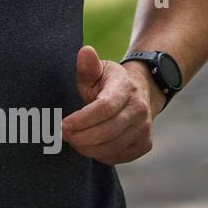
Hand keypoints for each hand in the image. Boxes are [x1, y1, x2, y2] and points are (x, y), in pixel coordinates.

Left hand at [61, 45, 155, 164]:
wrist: (140, 92)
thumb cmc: (109, 82)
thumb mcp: (98, 70)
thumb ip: (88, 65)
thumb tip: (85, 51)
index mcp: (125, 88)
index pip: (105, 107)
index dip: (82, 119)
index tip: (63, 125)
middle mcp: (139, 109)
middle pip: (108, 130)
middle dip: (81, 137)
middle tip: (64, 135)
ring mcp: (144, 128)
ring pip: (113, 146)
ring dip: (88, 148)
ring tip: (74, 140)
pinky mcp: (144, 144)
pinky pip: (119, 156)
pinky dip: (100, 155)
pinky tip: (90, 146)